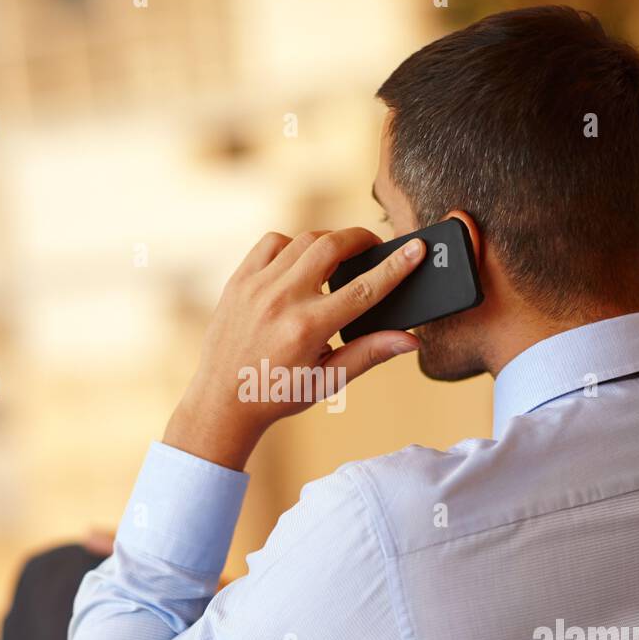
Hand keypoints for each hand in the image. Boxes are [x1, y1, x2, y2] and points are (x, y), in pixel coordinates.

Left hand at [164, 228, 424, 469]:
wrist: (222, 400)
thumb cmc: (278, 393)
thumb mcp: (328, 380)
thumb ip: (370, 354)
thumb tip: (411, 340)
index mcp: (308, 328)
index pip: (364, 288)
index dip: (395, 266)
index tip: (416, 249)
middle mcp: (282, 301)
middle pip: (333, 247)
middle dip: (361, 239)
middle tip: (375, 246)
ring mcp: (257, 287)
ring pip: (304, 240)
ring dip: (329, 241)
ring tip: (342, 256)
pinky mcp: (239, 280)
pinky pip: (272, 243)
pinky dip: (293, 245)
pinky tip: (301, 262)